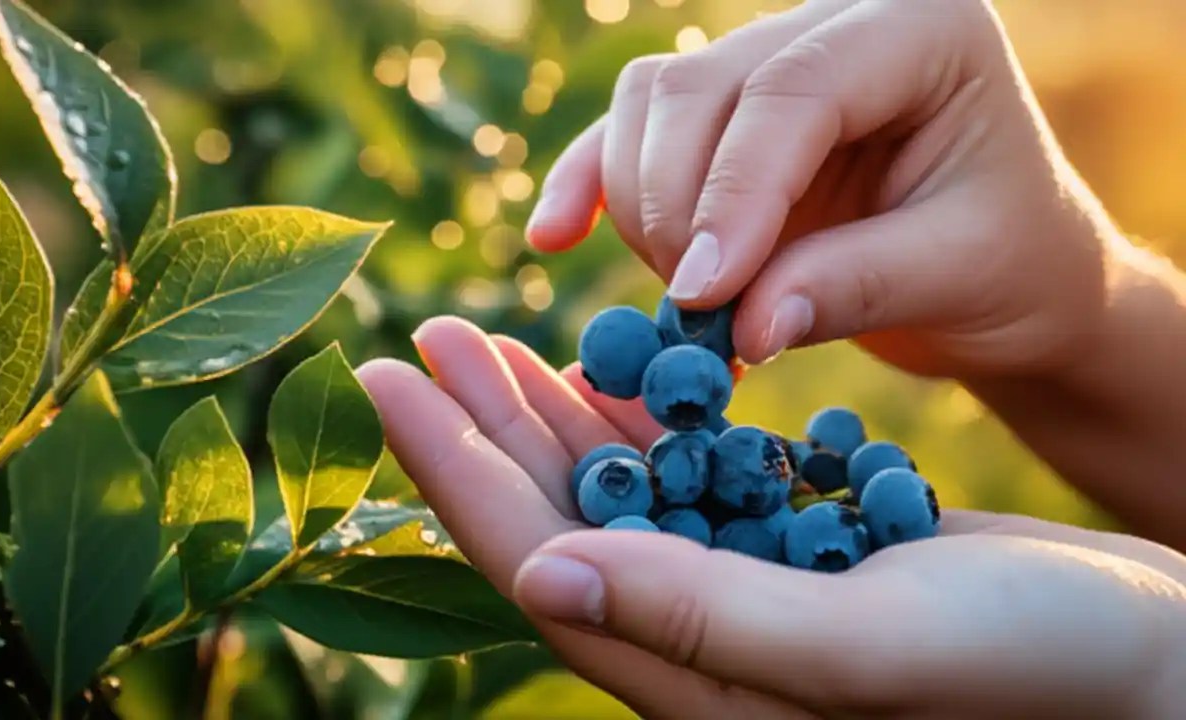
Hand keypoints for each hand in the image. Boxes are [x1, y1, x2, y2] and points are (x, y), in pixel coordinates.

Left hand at [356, 316, 1185, 718]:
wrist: (1137, 661)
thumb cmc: (1029, 671)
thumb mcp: (860, 646)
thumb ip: (701, 616)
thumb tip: (543, 571)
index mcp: (693, 682)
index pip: (537, 563)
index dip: (452, 473)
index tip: (387, 379)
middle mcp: (696, 640)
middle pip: (555, 519)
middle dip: (480, 429)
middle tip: (421, 339)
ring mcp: (736, 588)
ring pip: (608, 491)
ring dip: (544, 414)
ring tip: (482, 338)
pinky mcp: (782, 547)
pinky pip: (680, 476)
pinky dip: (634, 418)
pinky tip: (600, 370)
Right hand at [526, 0, 1115, 377]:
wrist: (1005, 272)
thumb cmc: (1009, 266)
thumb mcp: (955, 276)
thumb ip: (848, 289)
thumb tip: (735, 328)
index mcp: (920, 28)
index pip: (796, 91)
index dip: (737, 193)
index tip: (704, 294)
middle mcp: (832, 24)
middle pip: (702, 88)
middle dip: (681, 210)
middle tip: (702, 316)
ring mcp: (767, 60)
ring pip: (652, 103)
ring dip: (641, 207)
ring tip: (690, 300)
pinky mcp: (719, 117)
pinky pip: (630, 132)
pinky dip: (589, 186)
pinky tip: (552, 235)